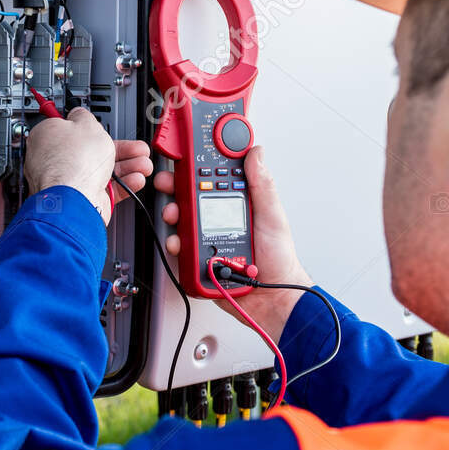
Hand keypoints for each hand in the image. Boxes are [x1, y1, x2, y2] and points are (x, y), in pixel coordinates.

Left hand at [25, 107, 151, 223]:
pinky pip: (106, 189)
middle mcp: (57, 161)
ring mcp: (70, 181)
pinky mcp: (83, 199)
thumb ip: (85, 117)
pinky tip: (135, 178)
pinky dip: (123, 184)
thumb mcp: (86, 124)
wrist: (76, 199)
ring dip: (127, 166)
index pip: (70, 128)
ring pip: (103, 171)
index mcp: (49, 138)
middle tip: (136, 148)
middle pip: (92, 151)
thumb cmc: (74, 161)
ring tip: (143, 164)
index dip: (90, 127)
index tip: (102, 127)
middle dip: (120, 149)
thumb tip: (81, 114)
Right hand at [155, 145, 312, 338]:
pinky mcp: (198, 259)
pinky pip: (181, 248)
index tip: (189, 152)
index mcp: (237, 203)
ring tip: (174, 213)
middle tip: (170, 181)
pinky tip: (178, 242)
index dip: (200, 164)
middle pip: (191, 196)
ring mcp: (208, 238)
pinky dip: (175, 244)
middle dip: (176, 186)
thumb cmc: (279, 259)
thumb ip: (262, 185)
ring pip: (182, 220)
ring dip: (173, 213)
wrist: (272, 298)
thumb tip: (256, 153)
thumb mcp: (272, 216)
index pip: (215, 177)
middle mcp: (220, 218)